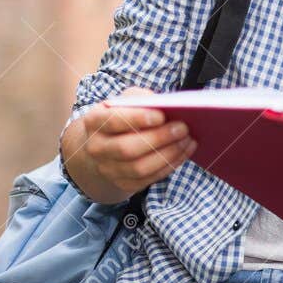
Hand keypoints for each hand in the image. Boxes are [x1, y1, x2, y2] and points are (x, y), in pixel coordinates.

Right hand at [62, 86, 196, 204]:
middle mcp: (97, 148)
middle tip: (183, 128)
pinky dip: (171, 164)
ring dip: (169, 154)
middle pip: (127, 149)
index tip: (161, 115)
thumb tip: (163, 104)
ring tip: (187, 139)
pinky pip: (150, 179)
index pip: (113, 121)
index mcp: (94, 122)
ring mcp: (108, 169)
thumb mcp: (125, 101)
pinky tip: (184, 151)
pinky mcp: (124, 183)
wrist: (105, 145)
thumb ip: (140, 98)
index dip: (138, 119)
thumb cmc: (122, 117)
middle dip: (159, 138)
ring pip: (140, 168)